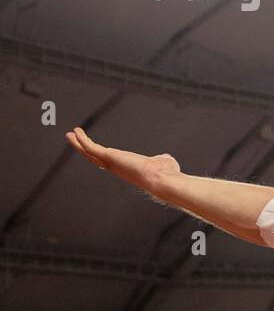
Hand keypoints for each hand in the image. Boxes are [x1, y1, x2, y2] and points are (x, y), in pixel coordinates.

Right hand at [65, 126, 180, 193]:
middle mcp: (116, 168)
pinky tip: (76, 131)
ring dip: (78, 144)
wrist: (161, 179)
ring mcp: (111, 163)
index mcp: (126, 169)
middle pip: (94, 158)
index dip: (99, 156)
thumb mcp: (162, 164)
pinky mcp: (108, 156)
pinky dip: (82, 139)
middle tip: (74, 140)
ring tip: (71, 134)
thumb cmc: (165, 174)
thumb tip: (166, 158)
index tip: (92, 150)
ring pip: (89, 153)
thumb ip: (161, 160)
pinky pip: (91, 147)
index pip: (108, 163)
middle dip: (83, 149)